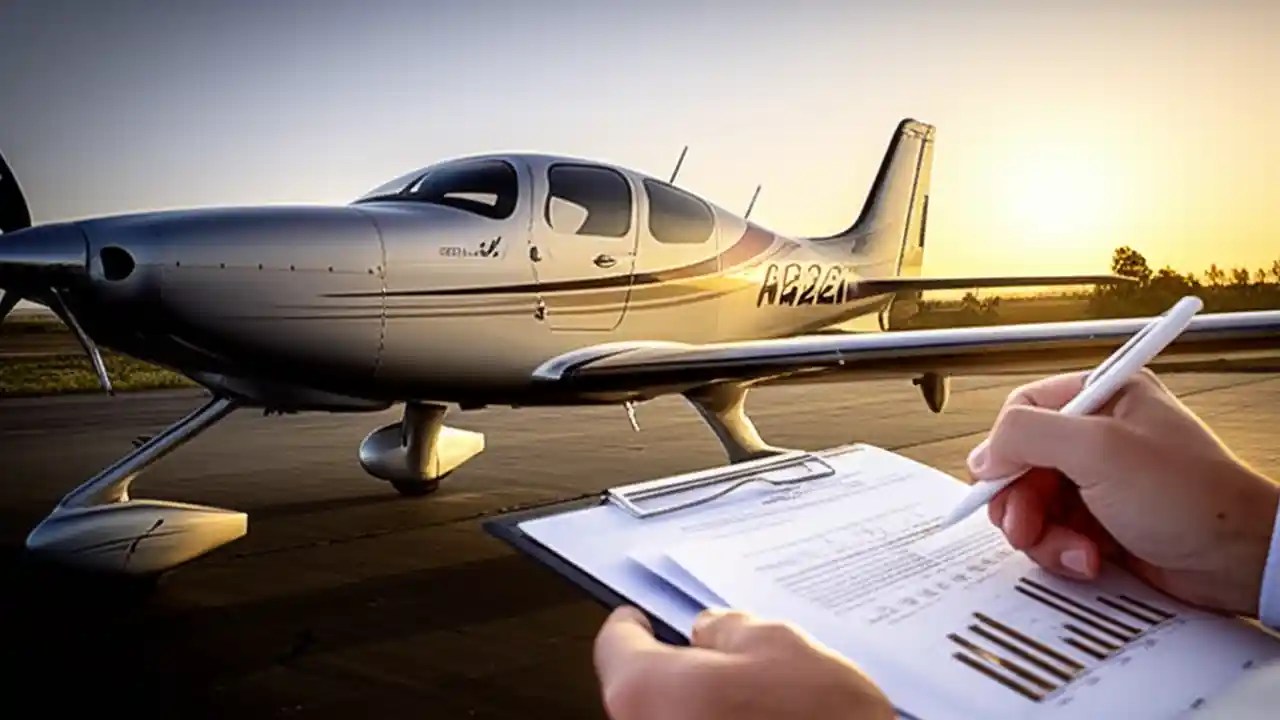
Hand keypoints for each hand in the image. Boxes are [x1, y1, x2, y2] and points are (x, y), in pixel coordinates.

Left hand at [593, 606, 893, 719]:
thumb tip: (711, 632)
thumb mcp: (781, 647)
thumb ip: (731, 630)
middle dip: (684, 670)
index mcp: (646, 691)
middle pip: (646, 690)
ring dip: (709, 708)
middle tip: (727, 655)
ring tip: (769, 699)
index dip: (636, 624)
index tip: (641, 617)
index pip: (618, 644)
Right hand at [968, 370, 1279, 615]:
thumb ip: (1029, 435)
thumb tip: (984, 453)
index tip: (998, 480)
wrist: (1238, 559)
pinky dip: (1062, 551)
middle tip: (1026, 527)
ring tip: (1074, 549)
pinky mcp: (1099, 522)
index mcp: (1103, 396)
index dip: (1004, 448)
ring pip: (1031, 504)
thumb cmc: (1191, 497)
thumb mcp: (1100, 449)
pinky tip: (1090, 559)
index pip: (1023, 411)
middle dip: (1020, 501)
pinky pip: (1053, 534)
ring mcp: (1097, 481)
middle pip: (1020, 463)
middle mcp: (1098, 436)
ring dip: (1043, 534)